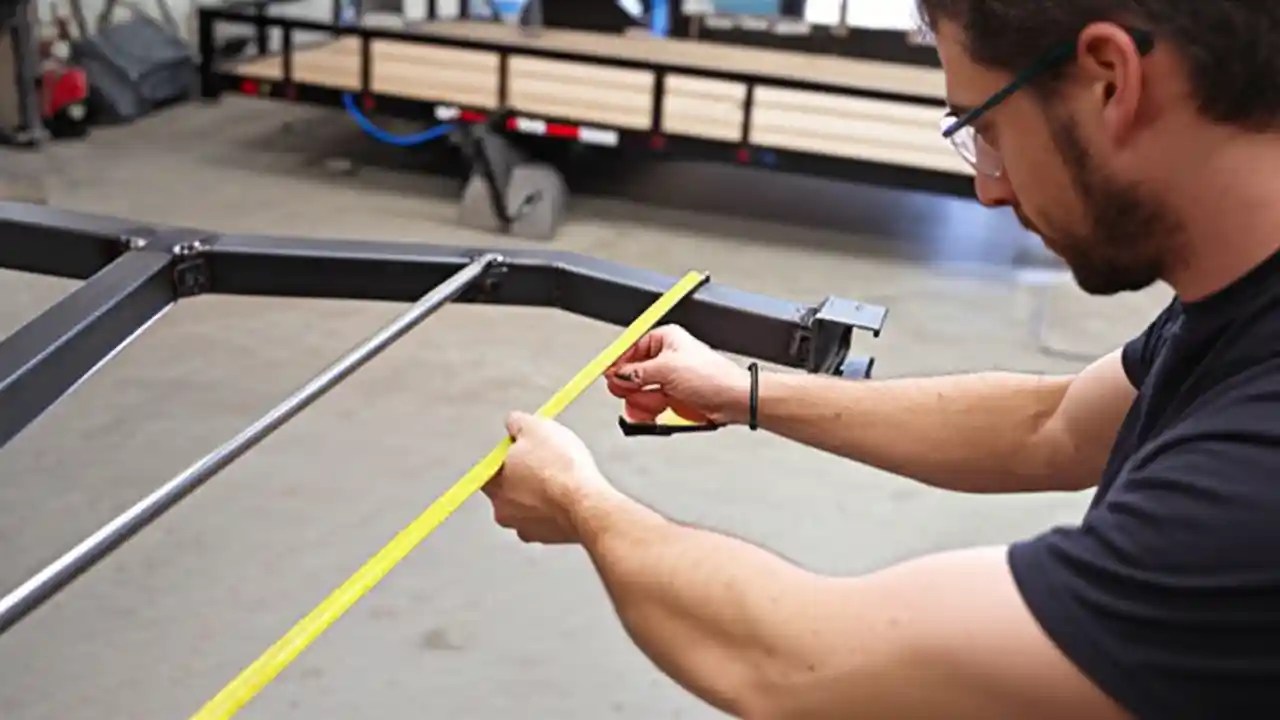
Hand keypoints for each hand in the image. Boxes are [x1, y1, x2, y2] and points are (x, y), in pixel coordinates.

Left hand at [484, 411, 615, 544]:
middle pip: (509, 488)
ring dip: (543, 493)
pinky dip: (558, 508)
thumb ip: (517, 423)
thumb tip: (512, 423)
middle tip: (547, 461)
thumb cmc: (560, 468)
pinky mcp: (549, 538)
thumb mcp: (535, 427)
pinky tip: (573, 495)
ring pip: (530, 505)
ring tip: (564, 478)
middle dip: (526, 475)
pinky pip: (550, 518)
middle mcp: (504, 511)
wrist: (588, 504)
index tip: (524, 447)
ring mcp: (526, 528)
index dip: (507, 455)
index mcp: (493, 485)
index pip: (489, 469)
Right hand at [606, 325, 749, 425]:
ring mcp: (667, 379)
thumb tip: (618, 375)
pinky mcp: (671, 398)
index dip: (618, 362)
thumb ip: (638, 372)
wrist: (733, 401)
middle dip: (631, 386)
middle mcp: (665, 358)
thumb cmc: (712, 376)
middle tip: (632, 392)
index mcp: (665, 340)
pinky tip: (652, 414)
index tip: (607, 374)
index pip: (631, 347)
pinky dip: (647, 412)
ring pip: (638, 392)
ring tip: (655, 404)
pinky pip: (648, 405)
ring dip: (641, 401)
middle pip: (631, 372)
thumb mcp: (668, 368)